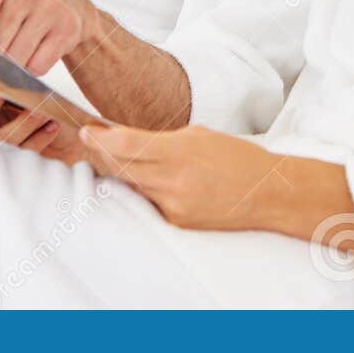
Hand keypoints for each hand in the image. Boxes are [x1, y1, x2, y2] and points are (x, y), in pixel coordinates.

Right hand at [0, 66, 83, 161]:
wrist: (69, 142)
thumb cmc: (38, 109)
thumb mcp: (20, 81)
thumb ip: (0, 61)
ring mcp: (2, 147)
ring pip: (6, 136)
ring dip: (23, 122)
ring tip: (40, 109)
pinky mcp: (22, 162)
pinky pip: (29, 151)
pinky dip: (40, 138)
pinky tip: (53, 125)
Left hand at [78, 124, 286, 230]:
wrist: (266, 192)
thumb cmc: (235, 157)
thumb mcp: (198, 135)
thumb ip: (161, 139)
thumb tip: (128, 139)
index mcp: (179, 151)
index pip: (126, 145)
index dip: (100, 139)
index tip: (87, 131)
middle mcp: (173, 180)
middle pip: (121, 168)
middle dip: (103, 154)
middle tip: (94, 141)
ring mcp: (174, 205)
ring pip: (133, 185)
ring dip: (123, 172)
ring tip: (120, 158)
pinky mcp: (177, 221)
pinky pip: (150, 202)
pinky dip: (146, 190)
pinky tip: (154, 180)